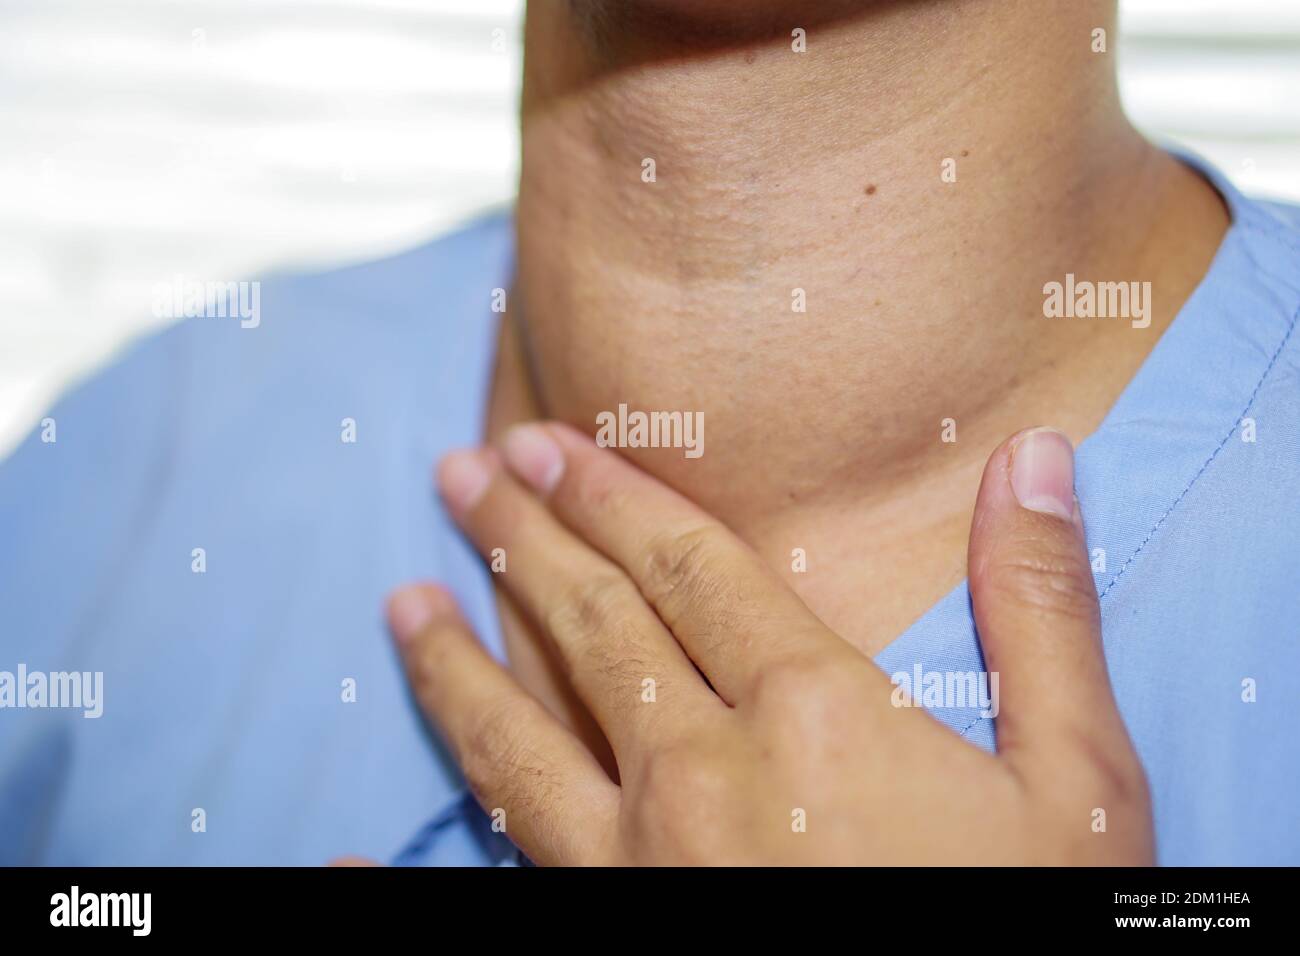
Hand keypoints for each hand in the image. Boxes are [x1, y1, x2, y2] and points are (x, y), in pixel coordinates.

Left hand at [385, 424, 1152, 864]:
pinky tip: (350, 853)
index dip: (616, 494)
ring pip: (517, 738)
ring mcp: (635, 864)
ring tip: (405, 603)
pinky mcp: (600, 931)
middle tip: (468, 475)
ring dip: (457, 661)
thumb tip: (1035, 462)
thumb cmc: (1015, 930)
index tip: (551, 444)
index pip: (690, 566)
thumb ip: (1040, 613)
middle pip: (591, 624)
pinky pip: (496, 875)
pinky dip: (409, 867)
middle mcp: (699, 772)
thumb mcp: (1075, 784)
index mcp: (809, 714)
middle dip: (523, 539)